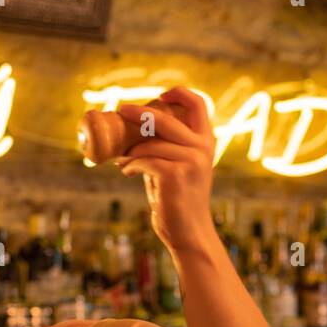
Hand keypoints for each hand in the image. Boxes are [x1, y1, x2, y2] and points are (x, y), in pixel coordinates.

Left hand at [114, 86, 217, 253]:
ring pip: (150, 143)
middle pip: (165, 118)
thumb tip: (137, 126)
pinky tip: (127, 170)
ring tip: (124, 160)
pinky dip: (131, 164)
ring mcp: (190, 161)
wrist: (188, 232)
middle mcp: (201, 148)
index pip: (198, 104)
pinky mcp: (174, 175)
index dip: (178, 93)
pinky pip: (144, 160)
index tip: (159, 95)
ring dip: (131, 150)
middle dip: (138, 113)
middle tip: (120, 112)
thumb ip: (167, 146)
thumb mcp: (178, 166)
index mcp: (206, 142)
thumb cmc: (178, 199)